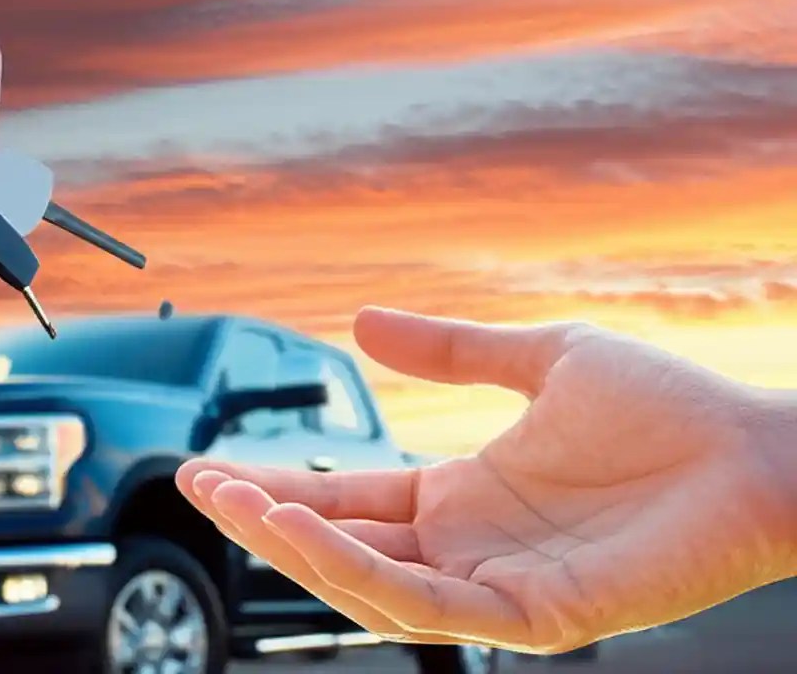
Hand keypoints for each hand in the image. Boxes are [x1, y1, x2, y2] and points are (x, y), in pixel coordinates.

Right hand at [177, 307, 796, 653]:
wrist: (758, 448)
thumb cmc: (668, 410)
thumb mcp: (538, 361)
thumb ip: (451, 351)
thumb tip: (362, 320)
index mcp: (463, 495)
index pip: (349, 498)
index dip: (280, 483)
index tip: (215, 462)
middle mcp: (467, 547)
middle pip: (340, 544)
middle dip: (262, 518)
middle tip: (195, 482)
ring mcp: (495, 586)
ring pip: (366, 583)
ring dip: (292, 545)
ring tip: (230, 500)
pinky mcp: (530, 616)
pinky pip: (423, 603)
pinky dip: (354, 570)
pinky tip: (301, 528)